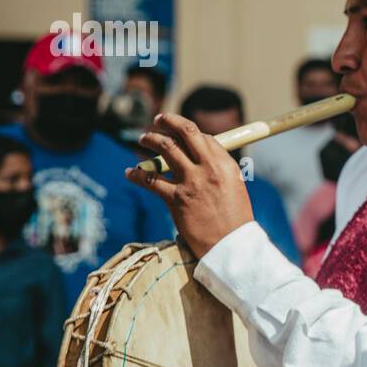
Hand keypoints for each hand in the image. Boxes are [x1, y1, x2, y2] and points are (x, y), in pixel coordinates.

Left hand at [125, 113, 254, 257]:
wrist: (231, 246)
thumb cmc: (234, 221)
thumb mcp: (235, 188)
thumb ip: (218, 171)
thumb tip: (200, 158)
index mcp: (226, 165)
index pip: (204, 137)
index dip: (189, 133)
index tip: (181, 135)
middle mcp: (209, 168)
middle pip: (186, 132)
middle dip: (168, 121)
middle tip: (158, 120)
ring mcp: (191, 182)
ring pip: (165, 148)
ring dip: (151, 139)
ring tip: (143, 138)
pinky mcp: (175, 199)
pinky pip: (150, 180)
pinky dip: (137, 174)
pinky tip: (131, 172)